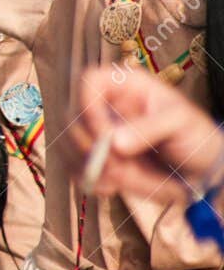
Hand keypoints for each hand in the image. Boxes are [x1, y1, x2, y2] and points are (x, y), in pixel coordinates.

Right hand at [71, 64, 223, 205]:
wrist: (200, 169)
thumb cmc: (194, 134)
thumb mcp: (180, 123)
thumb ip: (150, 128)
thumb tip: (114, 142)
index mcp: (123, 86)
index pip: (89, 83)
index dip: (89, 107)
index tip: (104, 136)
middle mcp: (103, 106)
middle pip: (73, 118)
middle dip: (92, 147)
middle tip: (119, 166)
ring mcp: (95, 132)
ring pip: (70, 146)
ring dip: (94, 168)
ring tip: (125, 178)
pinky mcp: (93, 158)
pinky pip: (76, 168)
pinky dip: (91, 180)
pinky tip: (112, 187)